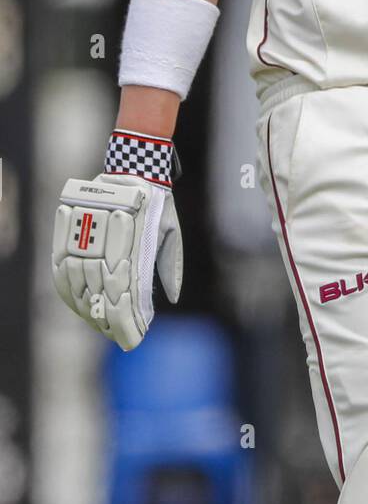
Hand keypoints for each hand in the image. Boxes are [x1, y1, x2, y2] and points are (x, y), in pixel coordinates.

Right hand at [52, 174, 182, 350]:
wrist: (135, 167)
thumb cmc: (157, 203)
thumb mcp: (169, 231)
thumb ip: (169, 263)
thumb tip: (172, 297)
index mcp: (137, 237)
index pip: (126, 289)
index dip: (126, 317)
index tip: (133, 336)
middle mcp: (109, 235)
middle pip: (100, 288)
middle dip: (107, 318)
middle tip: (117, 335)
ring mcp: (87, 228)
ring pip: (78, 278)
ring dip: (86, 306)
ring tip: (98, 324)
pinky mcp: (70, 224)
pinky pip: (60, 260)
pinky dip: (66, 285)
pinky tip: (75, 302)